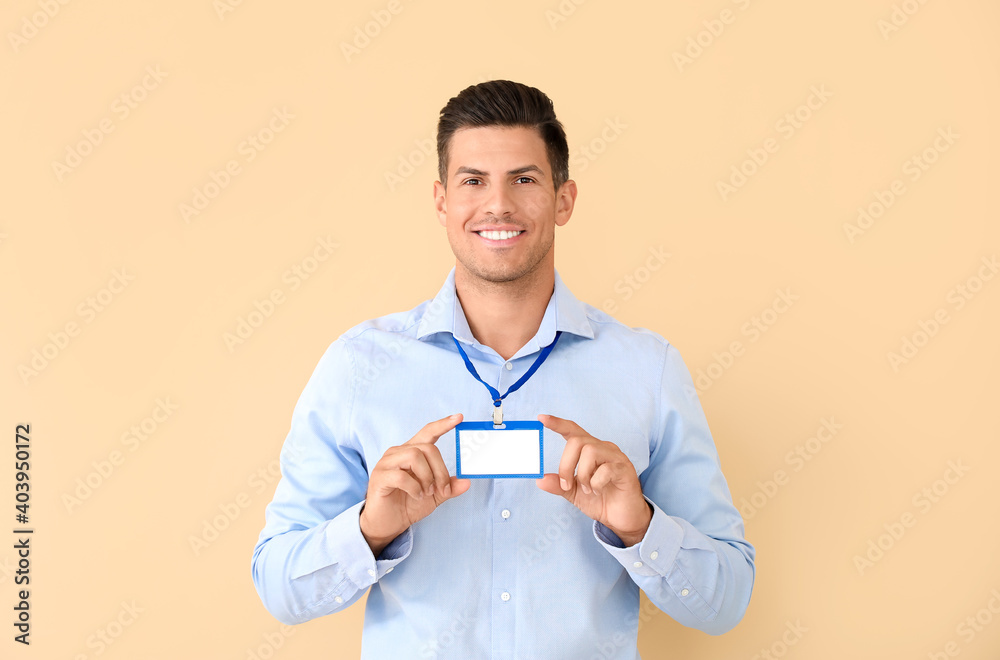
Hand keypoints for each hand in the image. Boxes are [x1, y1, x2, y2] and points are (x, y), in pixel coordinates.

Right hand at [360, 414, 470, 554]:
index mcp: (411, 452)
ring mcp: (386, 463)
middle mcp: (398, 453)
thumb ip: (449, 487)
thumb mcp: (434, 496)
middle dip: (440, 470)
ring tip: (427, 492)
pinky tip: (417, 496)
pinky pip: (401, 475)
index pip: (428, 432)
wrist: (387, 525)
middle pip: (427, 448)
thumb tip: (467, 482)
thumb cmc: (408, 505)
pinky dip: (414, 487)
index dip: (443, 424)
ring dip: (427, 477)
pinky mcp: (379, 477)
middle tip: (442, 489)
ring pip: (414, 456)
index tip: (459, 418)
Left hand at [536, 414, 651, 545]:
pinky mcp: (624, 469)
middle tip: (567, 485)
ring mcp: (615, 457)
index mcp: (590, 450)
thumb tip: (540, 480)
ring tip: (587, 489)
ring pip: (590, 451)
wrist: (621, 519)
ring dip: (582, 475)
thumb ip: (558, 485)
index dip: (558, 423)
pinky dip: (596, 484)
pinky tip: (598, 492)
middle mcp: (603, 448)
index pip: (573, 430)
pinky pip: (605, 469)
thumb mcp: (573, 493)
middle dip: (566, 465)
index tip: (542, 419)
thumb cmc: (600, 500)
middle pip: (577, 441)